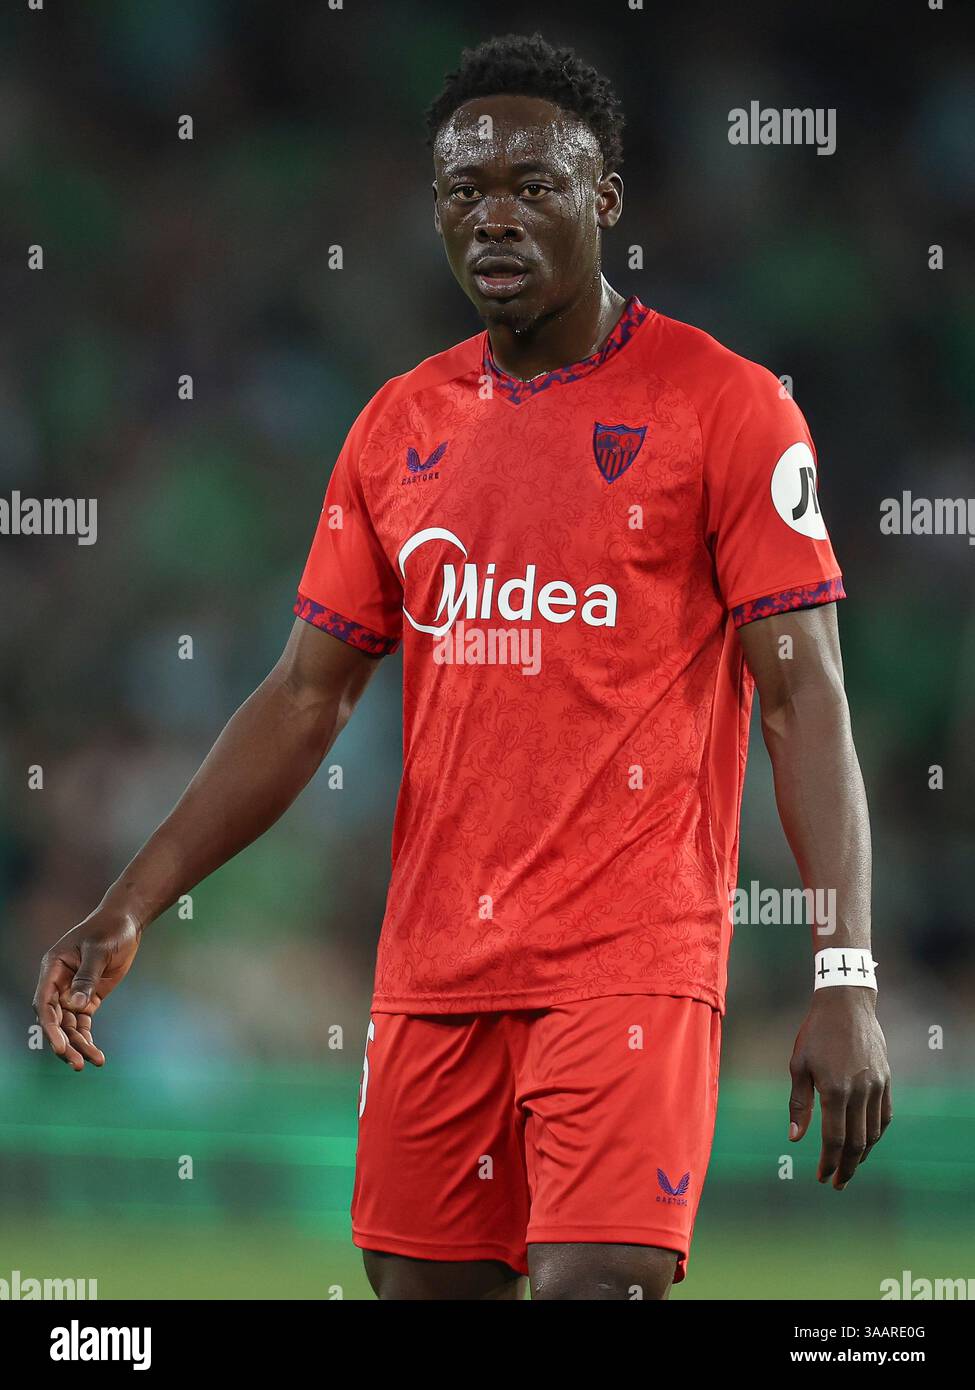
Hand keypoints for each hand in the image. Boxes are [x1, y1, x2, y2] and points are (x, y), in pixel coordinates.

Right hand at [33, 909, 142, 1069]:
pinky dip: (88, 1039)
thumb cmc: (109, 929)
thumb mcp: (98, 950)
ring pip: (69, 1026)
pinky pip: (84, 1023)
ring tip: (93, 1062)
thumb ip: (86, 977)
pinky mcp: (89, 998)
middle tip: (75, 1063)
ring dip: (78, 1045)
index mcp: (53, 968)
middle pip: (55, 1020)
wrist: (125, 922)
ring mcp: (73, 993)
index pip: (45, 1003)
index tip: (59, 1046)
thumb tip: (75, 1005)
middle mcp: (59, 984)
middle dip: (64, 1042)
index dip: (49, 1026)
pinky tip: (96, 1055)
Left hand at [788, 987, 891, 1187]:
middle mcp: (860, 1092)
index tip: (821, 1177)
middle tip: (837, 1184)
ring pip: (873, 1133)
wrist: (846, 1004)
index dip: (828, 1162)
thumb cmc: (816, 1033)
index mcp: (835, 1090)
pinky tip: (866, 1142)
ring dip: (862, 1155)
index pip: (834, 1139)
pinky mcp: (886, 1080)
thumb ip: (798, 1103)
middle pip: (857, 1142)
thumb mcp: (798, 1065)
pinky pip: (885, 1116)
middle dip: (846, 1167)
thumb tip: (795, 1138)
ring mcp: (877, 1086)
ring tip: (849, 1167)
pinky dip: (876, 1134)